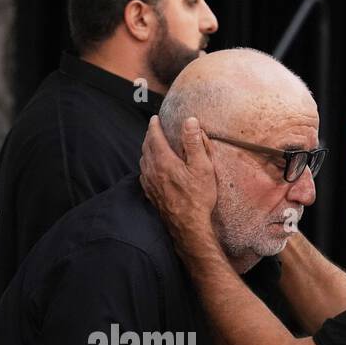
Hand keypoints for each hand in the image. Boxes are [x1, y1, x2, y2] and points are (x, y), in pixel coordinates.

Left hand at [139, 115, 219, 256]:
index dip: (154, 125)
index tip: (154, 118)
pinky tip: (151, 168)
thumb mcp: (202, 167)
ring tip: (152, 146)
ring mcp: (150, 184)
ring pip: (143, 161)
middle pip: (146, 148)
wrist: (188, 226)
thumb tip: (190, 121)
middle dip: (149, 136)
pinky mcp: (151, 195)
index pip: (154, 137)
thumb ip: (194, 142)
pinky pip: (144, 175)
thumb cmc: (197, 198)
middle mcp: (152, 171)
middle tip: (154, 129)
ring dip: (146, 150)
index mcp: (164, 161)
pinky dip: (146, 165)